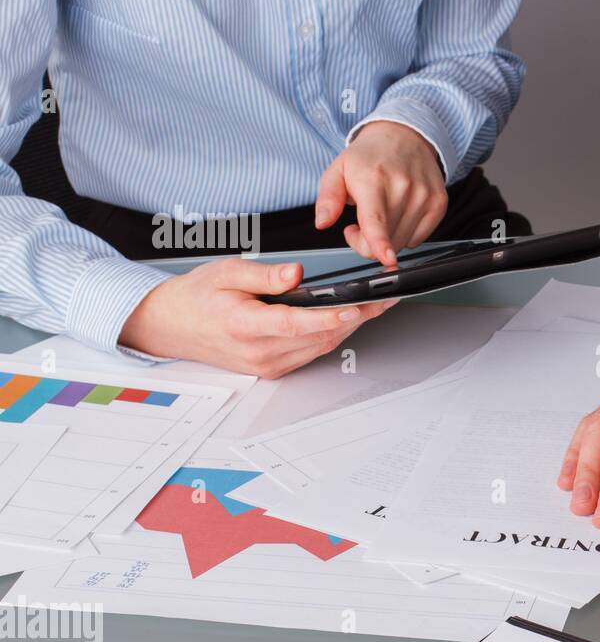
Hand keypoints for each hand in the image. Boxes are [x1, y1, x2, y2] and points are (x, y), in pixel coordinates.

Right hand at [119, 258, 394, 377]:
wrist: (172, 325)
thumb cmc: (197, 296)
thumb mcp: (227, 272)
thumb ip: (265, 274)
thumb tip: (296, 273)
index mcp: (244, 326)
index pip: (295, 324)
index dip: (330, 316)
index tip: (358, 306)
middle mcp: (259, 352)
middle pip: (318, 337)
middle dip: (356, 317)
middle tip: (384, 298)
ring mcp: (267, 365)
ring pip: (320, 347)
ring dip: (350, 327)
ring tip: (377, 305)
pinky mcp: (273, 369)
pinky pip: (311, 353)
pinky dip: (332, 335)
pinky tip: (349, 318)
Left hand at [314, 120, 447, 267]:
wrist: (405, 135)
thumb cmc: (370, 156)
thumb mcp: (338, 170)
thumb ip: (328, 198)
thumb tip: (322, 222)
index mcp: (373, 179)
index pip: (377, 220)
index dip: (380, 243)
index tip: (387, 258)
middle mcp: (403, 187)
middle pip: (386, 240)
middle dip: (367, 242)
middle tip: (359, 225)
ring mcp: (424, 196)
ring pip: (402, 242)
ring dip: (387, 238)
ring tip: (381, 215)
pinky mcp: (439, 203)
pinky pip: (419, 238)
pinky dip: (406, 233)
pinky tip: (399, 214)